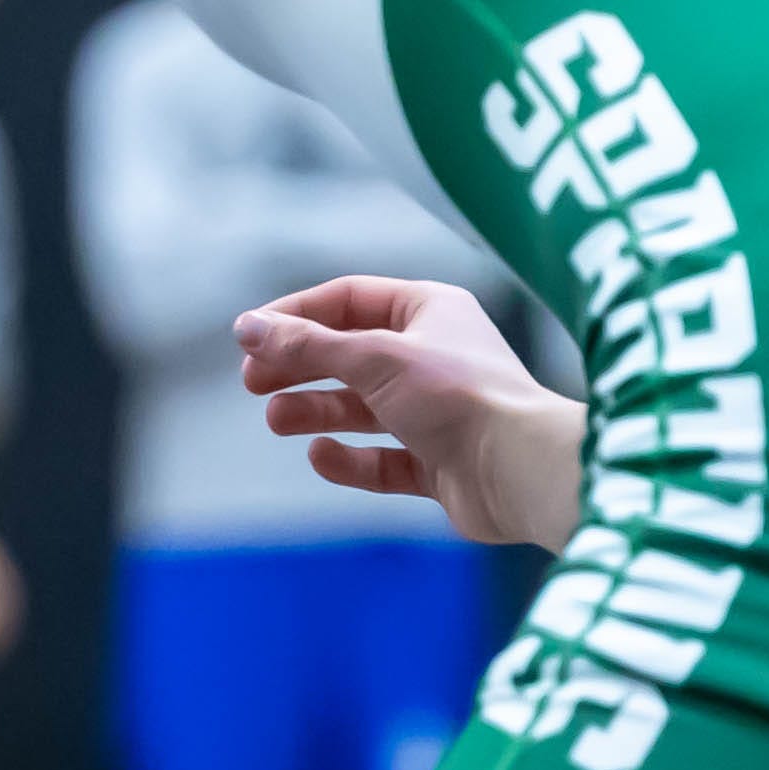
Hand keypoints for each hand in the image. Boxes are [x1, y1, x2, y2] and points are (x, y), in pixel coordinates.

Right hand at [238, 276, 587, 552]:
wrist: (521, 469)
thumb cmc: (458, 396)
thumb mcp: (373, 358)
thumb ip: (307, 344)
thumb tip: (247, 327)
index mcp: (430, 311)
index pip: (350, 300)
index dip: (297, 316)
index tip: (249, 336)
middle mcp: (435, 357)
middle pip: (351, 354)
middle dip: (300, 367)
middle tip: (251, 382)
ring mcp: (438, 414)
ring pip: (363, 407)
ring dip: (317, 410)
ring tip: (276, 419)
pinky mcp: (440, 464)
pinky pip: (383, 459)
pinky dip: (350, 459)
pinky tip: (320, 455)